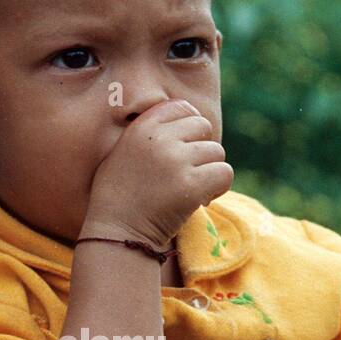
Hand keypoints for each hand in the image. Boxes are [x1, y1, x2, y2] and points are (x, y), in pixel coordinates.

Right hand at [81, 98, 232, 252]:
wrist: (116, 232)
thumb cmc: (118, 195)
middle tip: (187, 171)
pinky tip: (200, 198)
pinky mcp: (192, 185)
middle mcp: (158, 139)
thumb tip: (186, 119)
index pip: (181, 107)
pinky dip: (218, 187)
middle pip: (203, 126)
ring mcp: (176, 161)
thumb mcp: (122, 152)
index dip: (188, 125)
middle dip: (200, 148)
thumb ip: (149, 134)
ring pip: (216, 151)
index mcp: (140, 128)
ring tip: (189, 188)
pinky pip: (224, 173)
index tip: (183, 146)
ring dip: (208, 170)